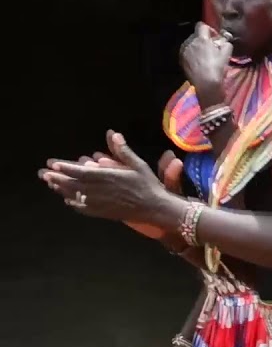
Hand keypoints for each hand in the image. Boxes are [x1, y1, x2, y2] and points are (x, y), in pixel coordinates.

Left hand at [39, 130, 179, 226]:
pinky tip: (67, 199)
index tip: (53, 164)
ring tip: (50, 184)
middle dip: (57, 178)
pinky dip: (73, 203)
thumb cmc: (147, 184)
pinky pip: (83, 208)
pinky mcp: (102, 212)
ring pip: (76, 196)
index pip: (82, 172)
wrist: (154, 208)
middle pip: (74, 184)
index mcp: (108, 177)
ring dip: (61, 189)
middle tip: (43, 174)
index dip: (66, 168)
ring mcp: (100, 203)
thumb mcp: (139, 164)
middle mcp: (101, 190)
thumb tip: (113, 134)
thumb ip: (123, 151)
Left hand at [180, 22, 233, 97]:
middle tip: (212, 47)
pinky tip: (199, 62)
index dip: (209, 29)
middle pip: (196, 35)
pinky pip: (187, 52)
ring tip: (204, 55)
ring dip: (197, 46)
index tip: (215, 37)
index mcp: (201, 39)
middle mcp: (190, 42)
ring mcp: (184, 51)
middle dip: (203, 39)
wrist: (206, 84)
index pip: (201, 25)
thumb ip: (226, 42)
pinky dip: (192, 54)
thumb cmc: (217, 67)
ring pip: (191, 43)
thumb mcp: (227, 53)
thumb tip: (224, 39)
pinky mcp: (181, 59)